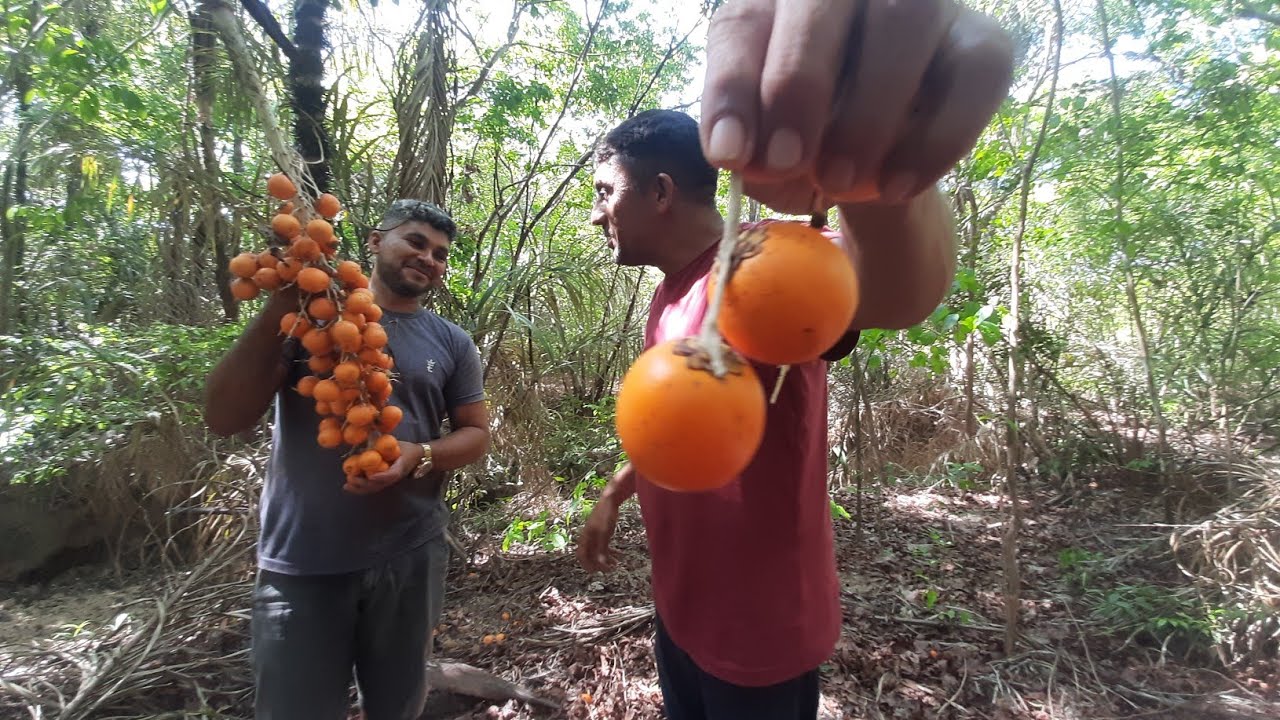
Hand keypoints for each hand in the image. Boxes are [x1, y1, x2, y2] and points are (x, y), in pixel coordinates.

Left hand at [344, 441, 419, 494]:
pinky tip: (351, 486)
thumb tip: (367, 438)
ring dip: (360, 488)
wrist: (417, 458)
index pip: (391, 475)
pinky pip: (373, 487)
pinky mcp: (385, 482)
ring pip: (374, 488)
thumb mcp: (398, 444)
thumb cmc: (407, 449)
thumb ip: (383, 443)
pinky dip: (362, 488)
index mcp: (400, 468)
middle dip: (363, 484)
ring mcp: (389, 481)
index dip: (381, 477)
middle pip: (378, 485)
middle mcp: (394, 477)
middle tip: (350, 478)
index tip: (370, 476)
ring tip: (347, 486)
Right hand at [576, 497, 621, 572]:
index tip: (595, 572)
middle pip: (590, 555)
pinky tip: (620, 556)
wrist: (610, 500)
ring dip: (606, 560)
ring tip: (616, 565)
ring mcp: (595, 535)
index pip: (581, 555)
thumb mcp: (604, 533)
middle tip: (609, 570)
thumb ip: (602, 548)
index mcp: (585, 537)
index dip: (587, 565)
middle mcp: (588, 537)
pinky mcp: (602, 533)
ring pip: (598, 552)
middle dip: (598, 564)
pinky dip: (611, 552)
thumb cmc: (605, 514)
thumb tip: (600, 564)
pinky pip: (605, 546)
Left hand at [699, 0, 1014, 212]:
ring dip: (866, 111)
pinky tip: (894, 187)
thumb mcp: (765, 152)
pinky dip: (934, 139)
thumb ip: (749, 151)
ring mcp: (923, 6)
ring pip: (906, 20)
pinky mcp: (980, 41)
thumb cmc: (807, 143)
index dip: (734, 86)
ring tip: (838, 183)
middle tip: (787, 163)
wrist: (877, 165)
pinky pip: (976, 73)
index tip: (730, 153)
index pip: (745, 23)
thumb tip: (748, 157)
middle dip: (799, 85)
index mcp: (776, 3)